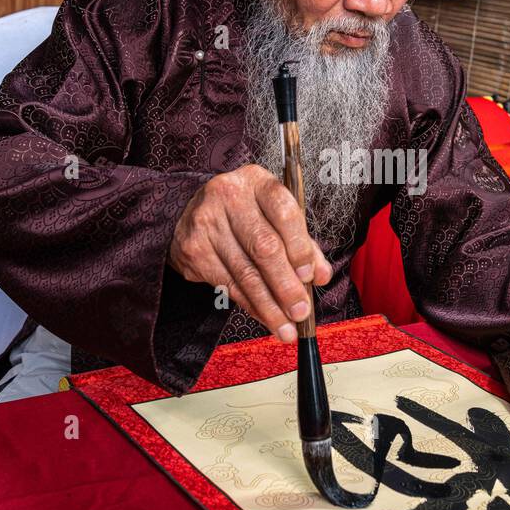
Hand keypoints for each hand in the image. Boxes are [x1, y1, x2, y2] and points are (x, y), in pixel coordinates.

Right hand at [168, 164, 332, 342]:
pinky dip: (251, 306)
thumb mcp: (273, 215)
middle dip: (286, 286)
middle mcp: (228, 197)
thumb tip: (320, 276)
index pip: (283, 211)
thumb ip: (301, 243)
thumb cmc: (244, 213)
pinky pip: (228, 285)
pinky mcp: (193, 250)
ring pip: (246, 273)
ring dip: (270, 306)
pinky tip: (265, 318)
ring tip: (287, 327)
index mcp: (256, 181)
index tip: (310, 276)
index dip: (300, 247)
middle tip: (301, 311)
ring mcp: (207, 223)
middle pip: (264, 247)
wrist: (189, 211)